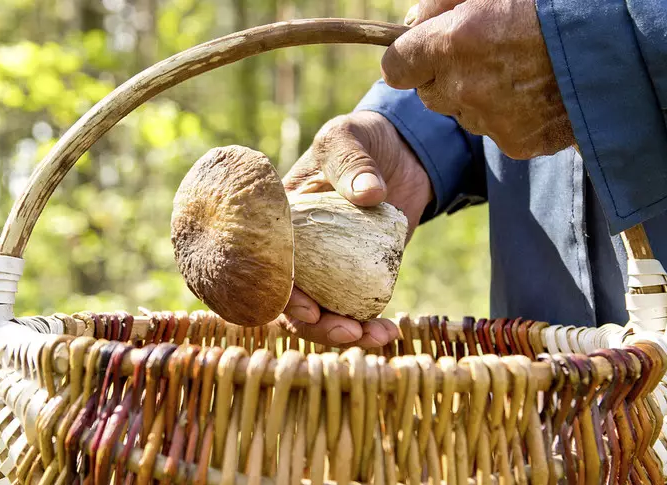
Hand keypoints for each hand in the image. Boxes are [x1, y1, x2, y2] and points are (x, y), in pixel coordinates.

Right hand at [278, 111, 433, 347]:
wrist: (401, 152)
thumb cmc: (360, 139)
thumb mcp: (347, 137)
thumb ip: (351, 160)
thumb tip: (369, 195)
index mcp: (280, 222)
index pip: (266, 266)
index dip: (281, 294)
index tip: (310, 308)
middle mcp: (299, 250)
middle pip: (292, 301)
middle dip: (315, 325)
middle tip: (347, 332)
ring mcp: (330, 266)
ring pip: (323, 312)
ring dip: (342, 333)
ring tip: (377, 337)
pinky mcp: (360, 273)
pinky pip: (356, 307)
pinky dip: (369, 325)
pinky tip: (389, 332)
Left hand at [382, 0, 575, 159]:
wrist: (620, 41)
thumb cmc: (550, 6)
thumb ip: (438, 4)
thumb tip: (410, 24)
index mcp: (451, 44)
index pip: (396, 68)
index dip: (410, 60)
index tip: (424, 53)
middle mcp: (464, 89)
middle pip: (430, 96)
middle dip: (447, 78)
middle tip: (485, 57)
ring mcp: (490, 121)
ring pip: (465, 115)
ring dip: (480, 98)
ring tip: (521, 73)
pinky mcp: (516, 144)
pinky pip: (498, 132)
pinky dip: (511, 118)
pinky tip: (538, 95)